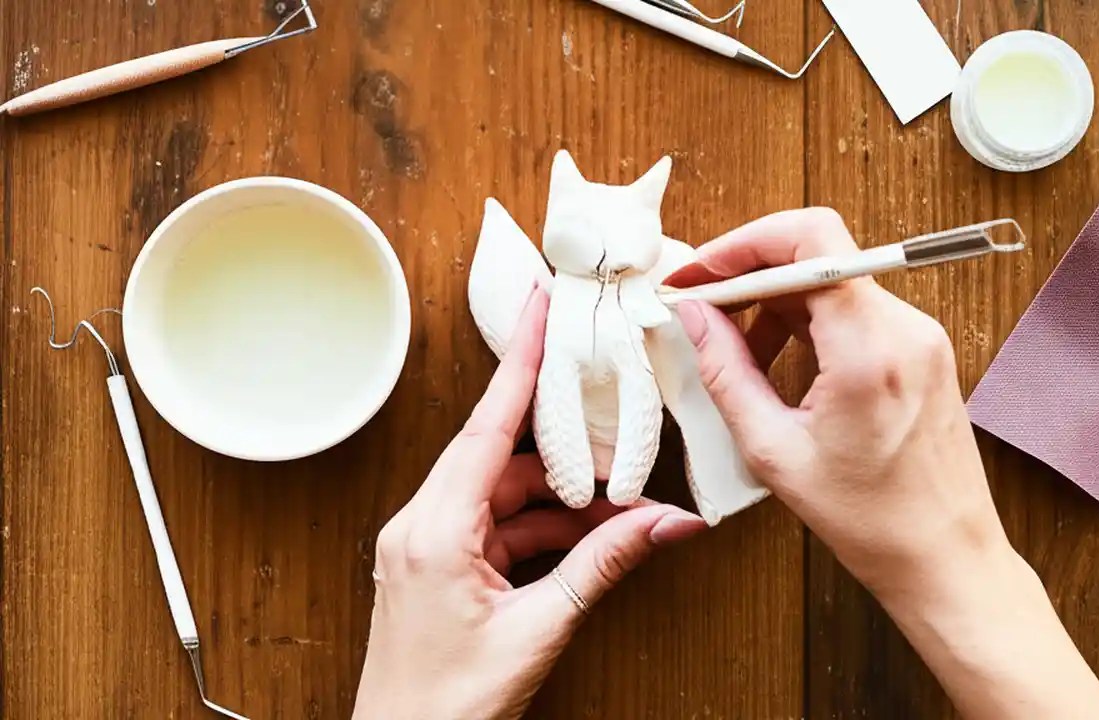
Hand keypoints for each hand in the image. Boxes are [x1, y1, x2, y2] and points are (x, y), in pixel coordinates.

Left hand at [353, 288, 705, 719]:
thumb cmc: (447, 705)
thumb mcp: (538, 629)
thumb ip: (602, 566)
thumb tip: (662, 524)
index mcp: (434, 529)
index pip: (485, 425)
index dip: (520, 362)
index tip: (540, 309)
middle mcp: (421, 524)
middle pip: (499, 453)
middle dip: (559, 438)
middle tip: (607, 411)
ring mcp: (426, 543)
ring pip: (502, 490)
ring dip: (558, 494)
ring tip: (617, 499)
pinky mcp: (437, 564)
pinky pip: (495, 522)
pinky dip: (540, 525)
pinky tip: (586, 535)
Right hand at [666, 208, 1004, 598]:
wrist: (944, 557)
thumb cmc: (870, 520)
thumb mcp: (774, 451)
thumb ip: (726, 372)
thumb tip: (694, 316)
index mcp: (870, 350)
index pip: (811, 239)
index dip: (744, 243)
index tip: (702, 273)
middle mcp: (904, 328)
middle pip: (816, 256)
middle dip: (749, 276)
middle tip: (702, 309)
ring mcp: (920, 336)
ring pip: (831, 282)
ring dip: (775, 304)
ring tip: (738, 354)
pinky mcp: (922, 350)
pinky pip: (853, 311)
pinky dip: (807, 324)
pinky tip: (779, 365)